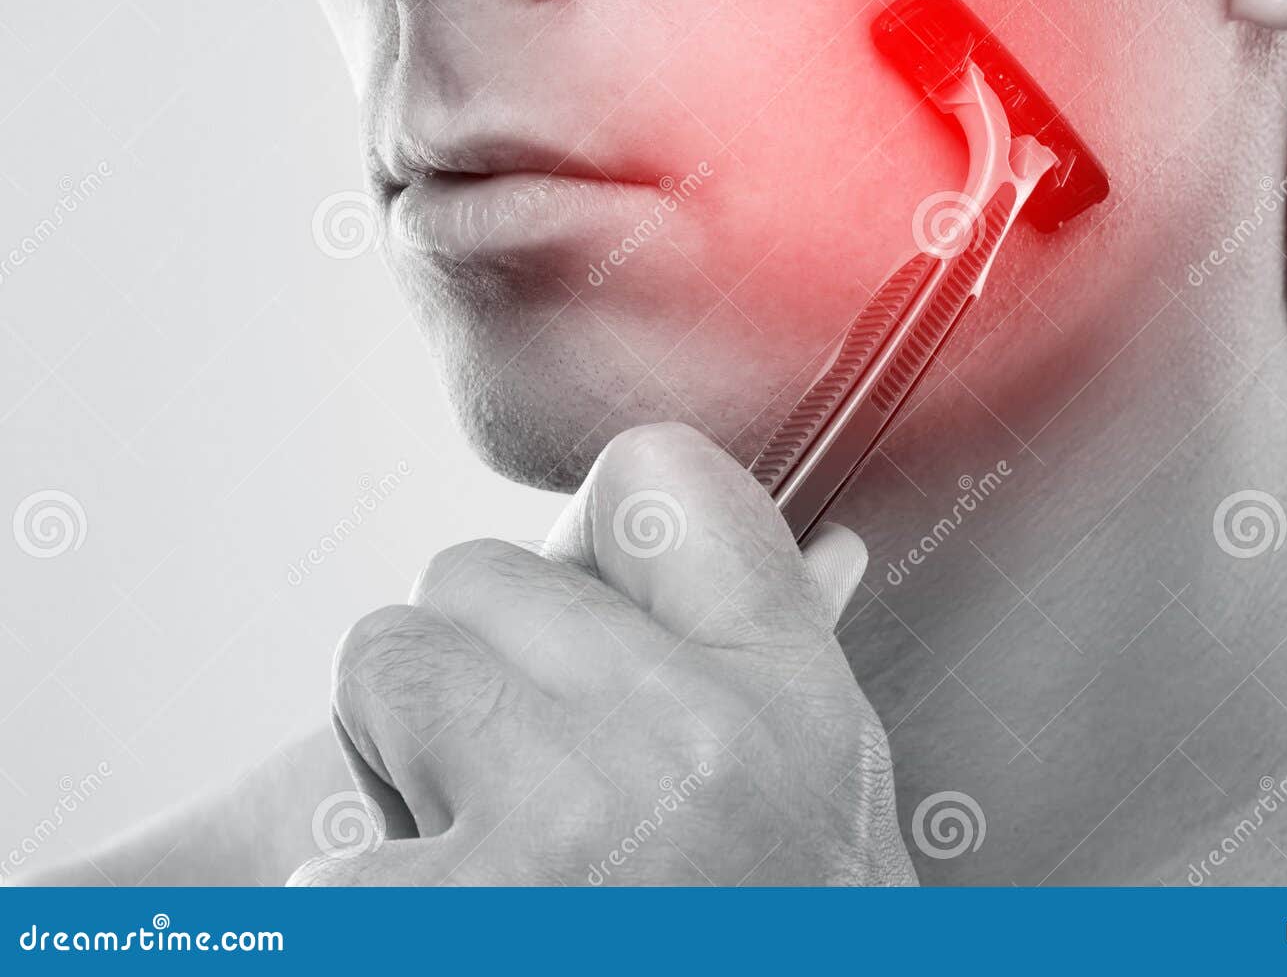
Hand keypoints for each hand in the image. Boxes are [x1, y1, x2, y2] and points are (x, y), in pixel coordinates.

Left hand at [290, 423, 915, 885]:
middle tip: (516, 792)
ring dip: (396, 773)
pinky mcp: (441, 923)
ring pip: (384, 669)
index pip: (671, 487)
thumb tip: (834, 551)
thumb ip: (789, 682)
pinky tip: (438, 942)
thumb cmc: (772, 952)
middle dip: (470, 673)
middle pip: (472, 577)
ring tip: (479, 881)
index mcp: (794, 712)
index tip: (584, 574)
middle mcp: (690, 750)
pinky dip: (343, 920)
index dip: (605, 519)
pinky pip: (320, 863)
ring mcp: (563, 839)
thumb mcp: (826, 830)